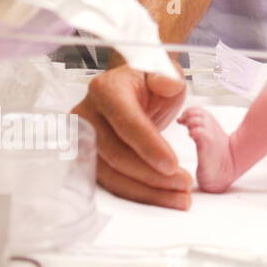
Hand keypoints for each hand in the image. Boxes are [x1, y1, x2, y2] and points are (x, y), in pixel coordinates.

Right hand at [72, 64, 191, 209]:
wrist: (128, 87)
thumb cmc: (146, 80)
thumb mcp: (162, 69)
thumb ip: (167, 76)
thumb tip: (167, 85)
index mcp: (106, 90)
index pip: (126, 122)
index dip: (149, 146)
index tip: (173, 165)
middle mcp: (86, 116)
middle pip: (117, 155)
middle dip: (153, 175)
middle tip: (184, 185)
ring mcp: (82, 140)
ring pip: (112, 175)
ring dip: (147, 191)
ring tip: (179, 198)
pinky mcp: (87, 159)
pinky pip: (111, 182)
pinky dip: (138, 193)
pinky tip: (162, 197)